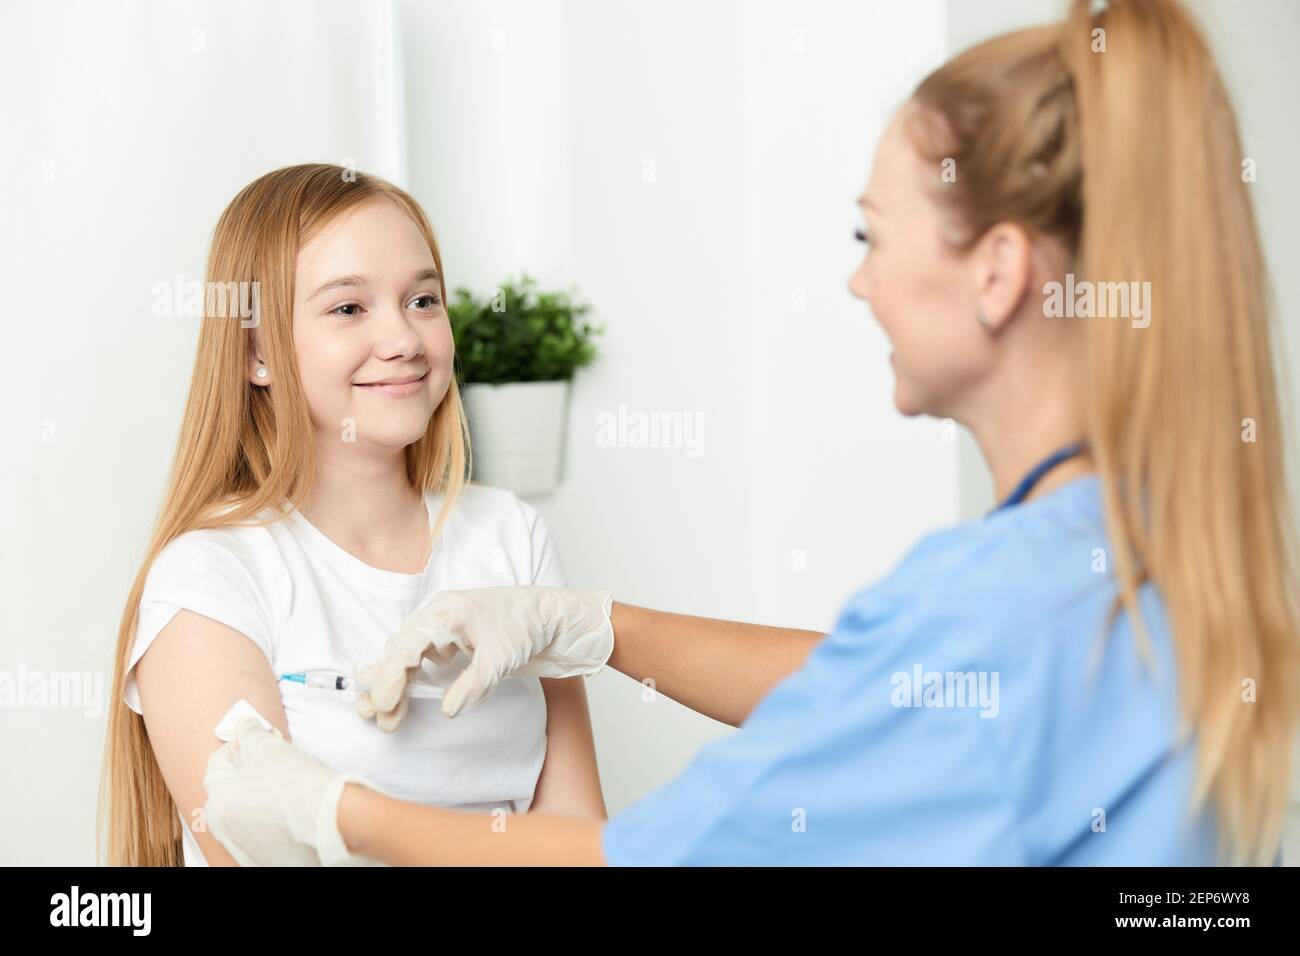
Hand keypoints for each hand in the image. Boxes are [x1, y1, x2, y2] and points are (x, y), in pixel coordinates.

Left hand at [203, 717, 380, 865]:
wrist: (331, 819)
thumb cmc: (297, 784)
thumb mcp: (267, 747)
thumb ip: (248, 734)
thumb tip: (244, 727)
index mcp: (217, 802)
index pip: (219, 763)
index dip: (239, 745)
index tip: (256, 739)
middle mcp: (224, 828)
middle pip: (231, 789)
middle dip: (249, 772)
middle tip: (274, 761)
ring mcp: (244, 846)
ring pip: (247, 811)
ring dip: (260, 796)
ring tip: (287, 786)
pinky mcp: (265, 857)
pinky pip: (263, 831)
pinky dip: (272, 819)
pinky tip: (291, 809)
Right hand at [357, 586, 613, 730]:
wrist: (558, 618)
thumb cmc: (530, 625)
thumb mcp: (501, 658)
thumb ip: (473, 684)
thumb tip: (447, 710)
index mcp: (447, 612)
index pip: (406, 645)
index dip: (390, 677)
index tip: (384, 705)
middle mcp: (441, 616)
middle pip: (400, 648)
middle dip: (386, 683)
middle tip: (382, 717)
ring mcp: (447, 627)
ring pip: (408, 652)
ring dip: (395, 681)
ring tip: (386, 713)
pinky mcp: (456, 641)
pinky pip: (422, 654)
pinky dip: (409, 674)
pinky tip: (402, 694)